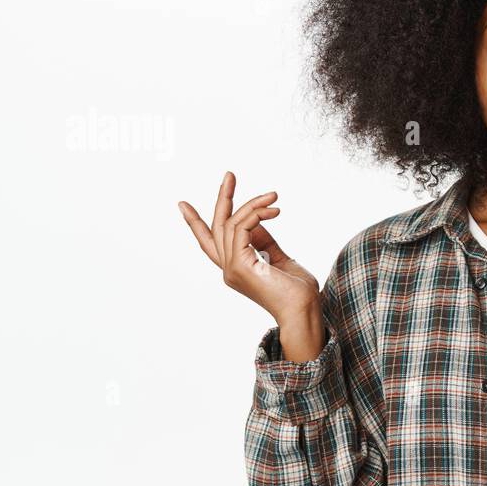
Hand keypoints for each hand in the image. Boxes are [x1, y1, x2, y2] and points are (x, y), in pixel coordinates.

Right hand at [178, 171, 319, 321]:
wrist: (304, 310)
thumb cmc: (297, 290)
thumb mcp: (279, 258)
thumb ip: (264, 241)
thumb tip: (256, 220)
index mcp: (237, 269)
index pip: (211, 243)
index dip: (196, 223)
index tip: (183, 205)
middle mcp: (229, 270)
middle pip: (216, 228)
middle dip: (222, 199)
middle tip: (230, 175)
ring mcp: (232, 269)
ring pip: (232, 224)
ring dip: (253, 205)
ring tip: (274, 196)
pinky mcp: (240, 266)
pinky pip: (242, 228)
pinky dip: (256, 214)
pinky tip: (274, 210)